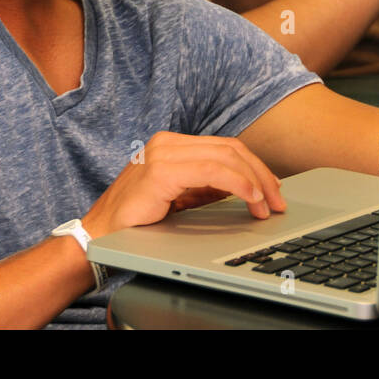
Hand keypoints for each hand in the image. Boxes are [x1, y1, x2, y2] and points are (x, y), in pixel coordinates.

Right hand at [82, 131, 286, 238]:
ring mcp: (163, 154)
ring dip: (254, 181)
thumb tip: (241, 187)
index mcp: (171, 145)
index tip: (273, 189)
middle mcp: (167, 143)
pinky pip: (212, 171)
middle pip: (230, 148)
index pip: (225, 147)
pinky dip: (238, 184)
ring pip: (226, 156)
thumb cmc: (135, 221)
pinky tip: (250, 198)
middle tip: (278, 200)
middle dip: (261, 174)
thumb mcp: (178, 198)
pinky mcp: (161, 171)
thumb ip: (204, 188)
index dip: (255, 166)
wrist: (99, 236)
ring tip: (267, 205)